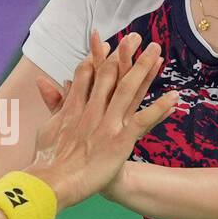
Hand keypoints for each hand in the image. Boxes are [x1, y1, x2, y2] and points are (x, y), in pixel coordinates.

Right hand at [27, 30, 176, 209]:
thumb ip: (52, 102)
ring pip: (129, 89)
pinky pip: (144, 119)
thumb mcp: (47, 128)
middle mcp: (93, 109)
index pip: (87, 74)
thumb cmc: (48, 160)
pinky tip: (174, 97)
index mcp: (75, 106)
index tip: (107, 43)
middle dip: (123, 54)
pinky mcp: (121, 139)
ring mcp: (108, 122)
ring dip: (144, 68)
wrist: (54, 182)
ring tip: (157, 52)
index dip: (98, 57)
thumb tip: (43, 80)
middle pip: (110, 74)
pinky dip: (160, 108)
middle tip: (135, 36)